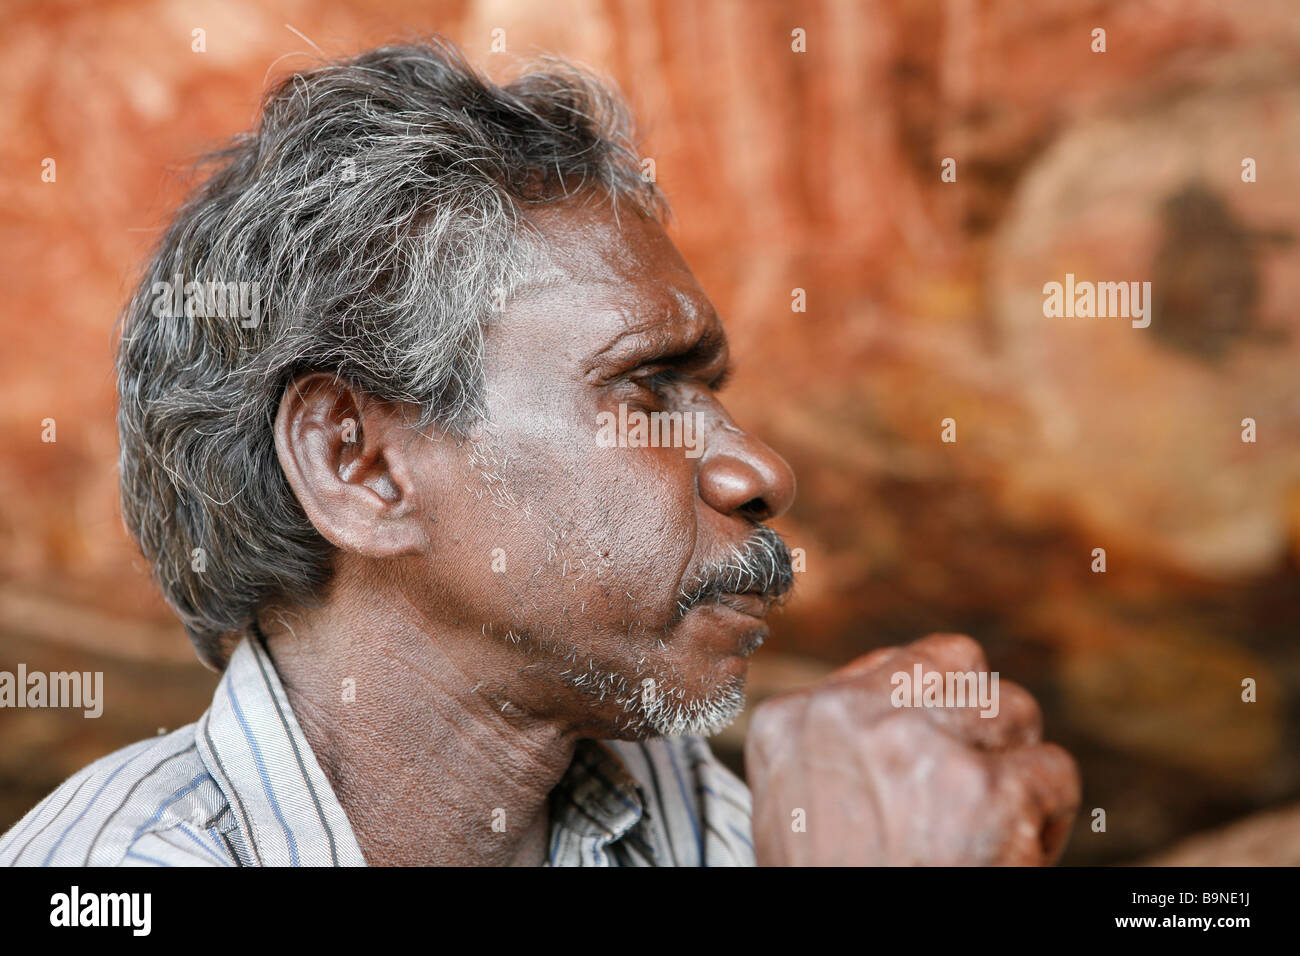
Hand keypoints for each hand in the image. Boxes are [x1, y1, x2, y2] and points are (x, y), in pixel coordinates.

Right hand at [745, 633, 1080, 864]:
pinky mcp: (991, 795)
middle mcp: (853, 717)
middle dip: (975, 712)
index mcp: (794, 720)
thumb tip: (897, 714)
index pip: (890, 664)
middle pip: (955, 663)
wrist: (840, 949)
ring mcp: (924, 748)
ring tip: (990, 819)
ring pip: (1011, 707)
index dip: (924, 707)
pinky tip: (1012, 852)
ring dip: (1012, 762)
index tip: (930, 749)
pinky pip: (1054, 772)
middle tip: (971, 770)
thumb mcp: (790, 804)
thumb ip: (834, 746)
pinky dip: (1048, 817)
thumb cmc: (824, 887)